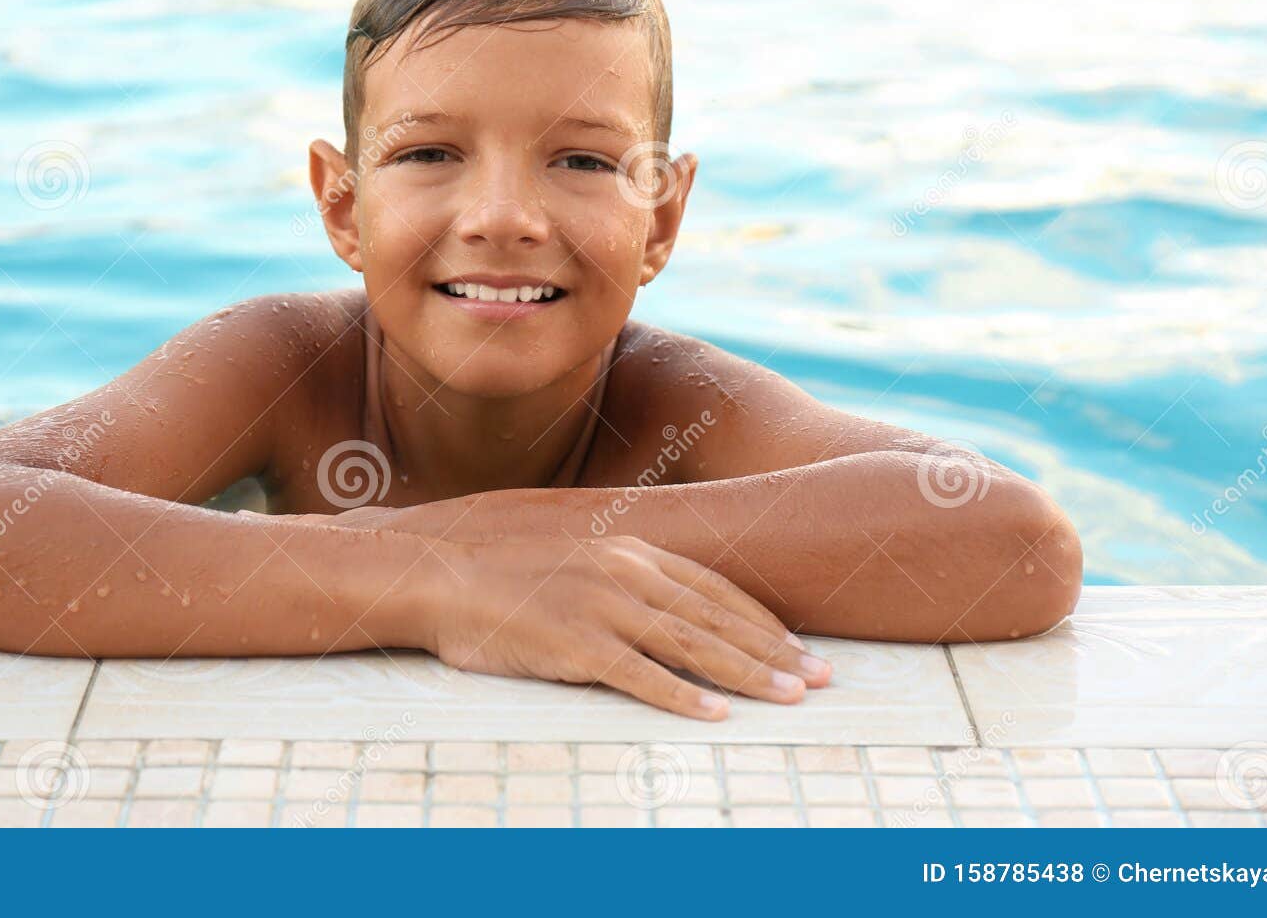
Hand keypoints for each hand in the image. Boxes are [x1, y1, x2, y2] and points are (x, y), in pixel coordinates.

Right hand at [421, 532, 830, 718]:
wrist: (442, 573)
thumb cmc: (504, 573)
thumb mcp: (575, 556)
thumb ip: (622, 576)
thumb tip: (662, 603)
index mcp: (630, 551)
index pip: (716, 588)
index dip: (764, 620)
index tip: (800, 645)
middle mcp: (626, 574)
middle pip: (718, 618)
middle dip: (777, 651)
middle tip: (824, 678)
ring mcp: (603, 608)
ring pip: (693, 645)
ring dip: (749, 675)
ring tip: (791, 698)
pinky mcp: (576, 644)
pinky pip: (641, 676)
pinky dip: (683, 697)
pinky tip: (716, 715)